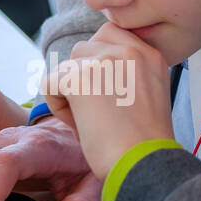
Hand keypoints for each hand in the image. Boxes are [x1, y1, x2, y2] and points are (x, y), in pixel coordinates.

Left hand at [44, 22, 173, 180]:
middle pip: (84, 48)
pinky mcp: (81, 77)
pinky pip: (51, 82)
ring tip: (91, 120)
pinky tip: (80, 126)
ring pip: (67, 65)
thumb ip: (125, 75)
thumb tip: (88, 70)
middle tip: (98, 111)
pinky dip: (58, 107)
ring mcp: (105, 60)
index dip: (99, 64)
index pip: (110, 36)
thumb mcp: (146, 96)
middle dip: (83, 77)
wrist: (144, 164)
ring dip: (70, 92)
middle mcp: (130, 50)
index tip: (107, 95)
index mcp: (150, 55)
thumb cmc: (143, 144)